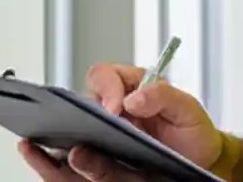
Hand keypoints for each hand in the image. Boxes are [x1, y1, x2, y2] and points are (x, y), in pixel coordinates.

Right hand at [18, 63, 224, 179]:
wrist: (200, 162)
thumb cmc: (191, 131)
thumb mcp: (188, 109)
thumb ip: (164, 96)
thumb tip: (133, 97)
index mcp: (128, 87)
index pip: (104, 76)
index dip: (105, 89)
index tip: (116, 108)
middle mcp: (109, 111)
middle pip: (78, 106)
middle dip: (70, 116)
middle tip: (74, 129)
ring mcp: (101, 138)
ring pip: (70, 136)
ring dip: (56, 143)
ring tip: (51, 148)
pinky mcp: (99, 164)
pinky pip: (70, 166)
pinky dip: (52, 164)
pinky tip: (42, 160)